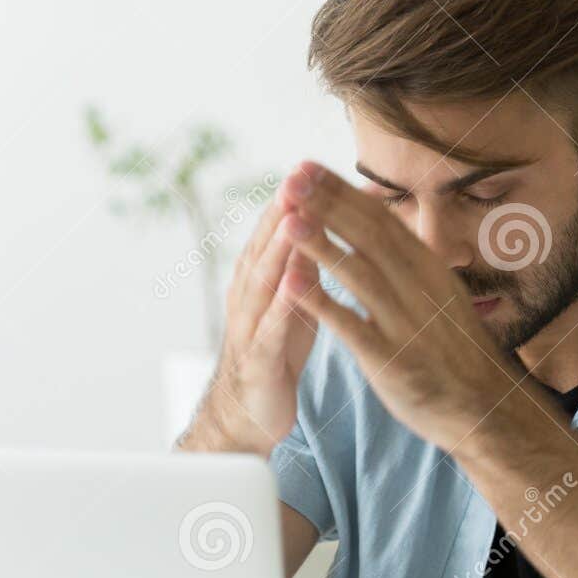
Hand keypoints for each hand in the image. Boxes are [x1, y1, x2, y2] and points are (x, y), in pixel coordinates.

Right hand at [178, 199, 319, 457]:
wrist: (252, 413)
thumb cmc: (280, 350)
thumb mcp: (296, 298)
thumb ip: (305, 259)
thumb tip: (328, 214)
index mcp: (261, 278)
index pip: (278, 230)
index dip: (293, 198)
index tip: (311, 164)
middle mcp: (249, 295)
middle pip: (266, 245)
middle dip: (282, 210)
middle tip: (297, 174)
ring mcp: (250, 327)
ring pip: (263, 280)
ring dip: (278, 247)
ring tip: (296, 217)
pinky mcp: (259, 360)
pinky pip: (270, 329)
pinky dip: (281, 305)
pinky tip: (293, 283)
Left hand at [276, 161, 521, 453]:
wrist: (483, 404)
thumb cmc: (451, 347)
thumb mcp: (436, 291)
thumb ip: (406, 258)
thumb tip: (378, 218)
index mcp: (425, 267)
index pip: (379, 217)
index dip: (341, 191)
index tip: (307, 167)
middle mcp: (417, 286)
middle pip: (368, 235)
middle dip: (327, 204)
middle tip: (291, 178)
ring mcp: (405, 322)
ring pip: (359, 274)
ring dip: (322, 245)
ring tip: (288, 219)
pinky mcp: (391, 359)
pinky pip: (351, 326)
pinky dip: (321, 303)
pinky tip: (291, 285)